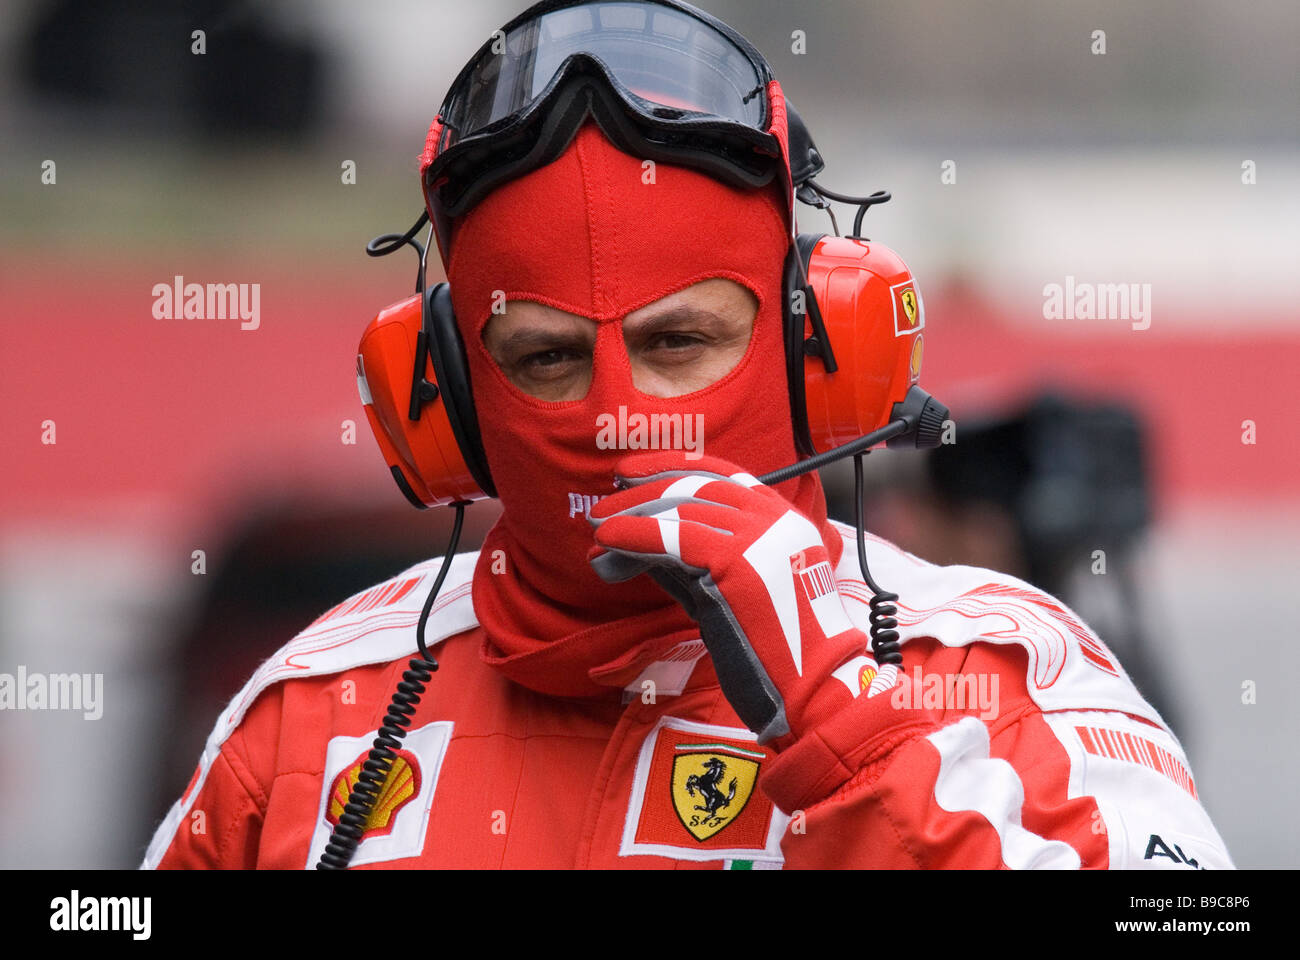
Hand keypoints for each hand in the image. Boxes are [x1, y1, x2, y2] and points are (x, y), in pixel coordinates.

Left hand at [588, 453, 890, 744]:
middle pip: (699, 485)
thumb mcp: (733, 591)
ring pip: (682, 507)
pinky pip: (673, 537)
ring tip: (598, 524)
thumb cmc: (775, 651)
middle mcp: (774, 520)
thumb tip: (642, 542)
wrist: (814, 688)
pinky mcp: (737, 560)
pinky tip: (609, 540)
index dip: (677, 467)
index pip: (724, 475)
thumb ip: (695, 562)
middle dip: (647, 486)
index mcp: (784, 521)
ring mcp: (759, 536)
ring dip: (632, 513)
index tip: (638, 472)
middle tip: (610, 490)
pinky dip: (634, 535)